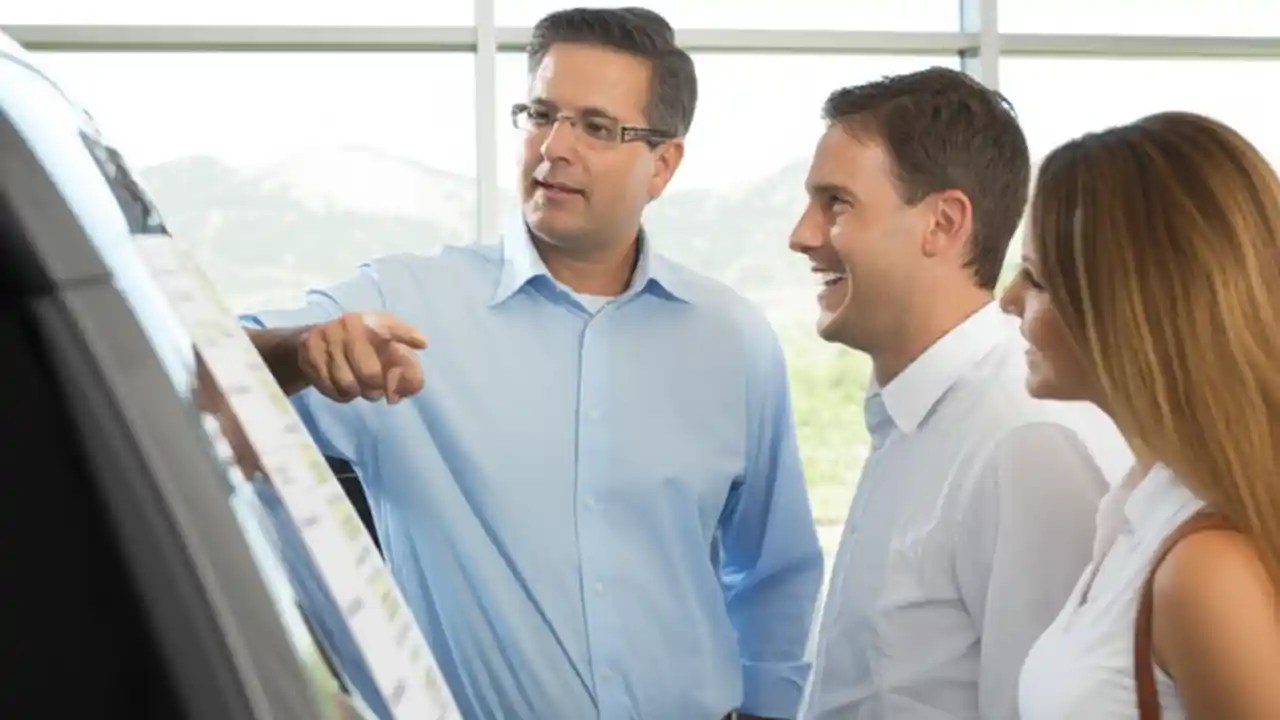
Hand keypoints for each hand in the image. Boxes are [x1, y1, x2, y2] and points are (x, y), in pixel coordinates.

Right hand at [297, 311, 427, 403]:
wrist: (315, 340)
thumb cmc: (363, 348)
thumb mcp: (388, 351)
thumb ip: (407, 371)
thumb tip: (402, 392)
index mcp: (373, 321)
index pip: (391, 327)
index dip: (406, 335)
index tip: (422, 344)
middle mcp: (350, 324)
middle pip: (371, 374)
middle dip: (376, 388)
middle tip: (376, 388)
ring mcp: (327, 337)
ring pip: (349, 385)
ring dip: (357, 392)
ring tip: (358, 385)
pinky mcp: (309, 352)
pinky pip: (331, 388)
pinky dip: (341, 394)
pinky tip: (342, 385)